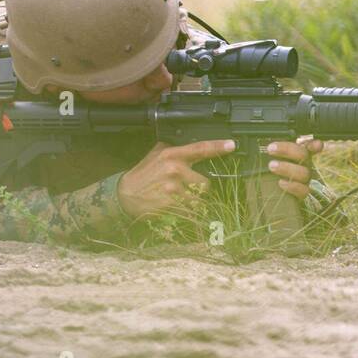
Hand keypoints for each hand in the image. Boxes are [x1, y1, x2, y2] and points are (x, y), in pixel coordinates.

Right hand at [118, 138, 235, 218]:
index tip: (232, 145)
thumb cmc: (144, 174)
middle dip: (200, 190)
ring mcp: (172, 188)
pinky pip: (190, 211)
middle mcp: (174, 169)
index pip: (200, 148)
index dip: (218, 147)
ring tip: (181, 201)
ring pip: (199, 199)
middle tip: (188, 191)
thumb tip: (196, 148)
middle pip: (205, 183)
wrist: (125, 194)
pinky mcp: (170, 205)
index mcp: (172, 154)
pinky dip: (188, 213)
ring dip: (194, 203)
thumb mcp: (156, 154)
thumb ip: (176, 149)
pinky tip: (177, 209)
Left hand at [266, 135, 323, 200]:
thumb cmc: (269, 175)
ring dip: (287, 168)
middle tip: (270, 149)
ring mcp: (305, 180)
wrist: (272, 199)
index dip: (312, 143)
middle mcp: (304, 165)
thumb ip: (271, 151)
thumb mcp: (268, 161)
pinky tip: (281, 183)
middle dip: (287, 149)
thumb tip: (265, 143)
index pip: (310, 146)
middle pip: (303, 155)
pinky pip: (303, 190)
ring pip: (304, 172)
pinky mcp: (302, 194)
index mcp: (299, 154)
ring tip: (271, 166)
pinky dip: (293, 186)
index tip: (311, 141)